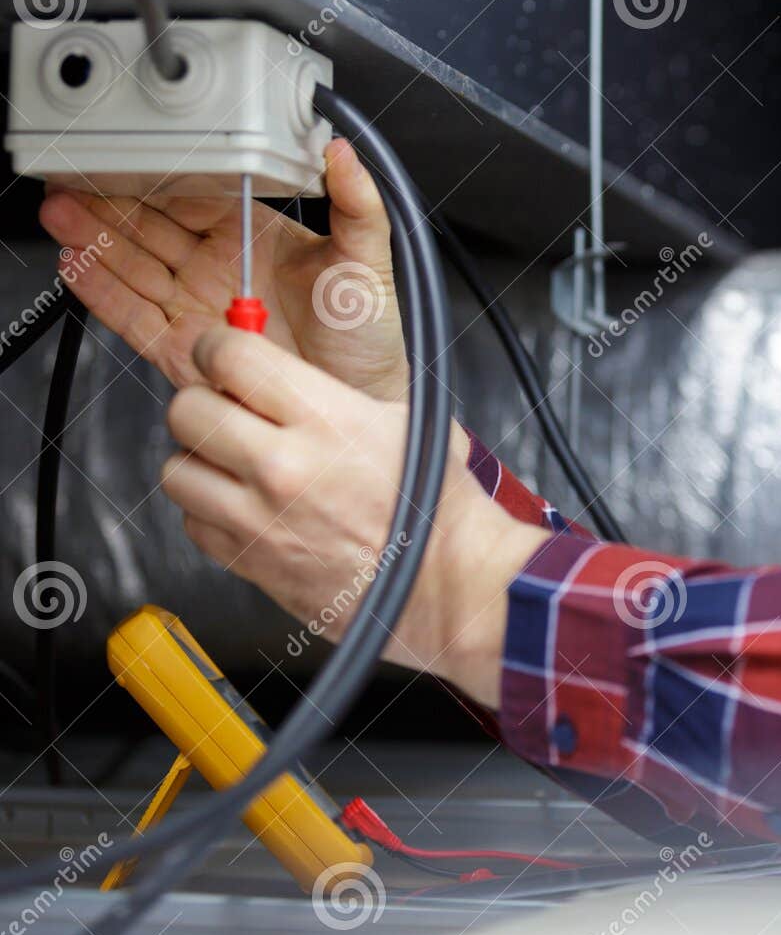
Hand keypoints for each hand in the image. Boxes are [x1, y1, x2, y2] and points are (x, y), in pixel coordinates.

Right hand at [37, 139, 409, 400]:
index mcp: (254, 237)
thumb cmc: (365, 334)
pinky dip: (103, 292)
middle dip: (112, 202)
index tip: (130, 156)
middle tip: (76, 177)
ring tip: (62, 213)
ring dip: (97, 239)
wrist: (360, 400)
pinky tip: (77, 265)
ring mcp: (197, 306)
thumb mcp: (367, 261)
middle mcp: (218, 268)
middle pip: (153, 226)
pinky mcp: (183, 349)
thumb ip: (357, 204)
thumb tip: (342, 152)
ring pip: (135, 266)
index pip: (196, 196)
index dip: (161, 176)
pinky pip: (134, 317)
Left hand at [160, 326, 547, 706]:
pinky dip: (211, 513)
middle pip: (187, 410)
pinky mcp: (252, 564)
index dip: (218, 348)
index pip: (228, 356)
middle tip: (229, 409)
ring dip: (201, 461)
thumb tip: (286, 375)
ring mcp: (260, 520)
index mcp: (325, 420)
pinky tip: (247, 509)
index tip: (224, 355)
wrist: (448, 585)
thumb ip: (334, 394)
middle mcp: (282, 467)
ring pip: (177, 470)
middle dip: (205, 403)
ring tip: (235, 464)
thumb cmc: (439, 510)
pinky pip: (194, 525)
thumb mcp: (404, 422)